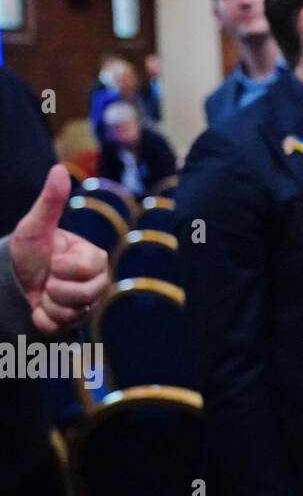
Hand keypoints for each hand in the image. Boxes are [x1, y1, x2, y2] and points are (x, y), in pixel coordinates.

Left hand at [9, 165, 109, 335]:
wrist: (12, 281)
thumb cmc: (28, 252)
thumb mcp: (35, 228)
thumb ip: (50, 202)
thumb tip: (59, 168)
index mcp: (94, 258)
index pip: (85, 270)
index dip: (60, 268)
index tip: (53, 261)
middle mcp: (97, 281)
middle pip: (84, 295)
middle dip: (55, 289)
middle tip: (47, 278)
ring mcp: (87, 304)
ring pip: (72, 313)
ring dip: (48, 305)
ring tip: (44, 293)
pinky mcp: (74, 322)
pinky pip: (59, 328)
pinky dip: (42, 321)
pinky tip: (39, 309)